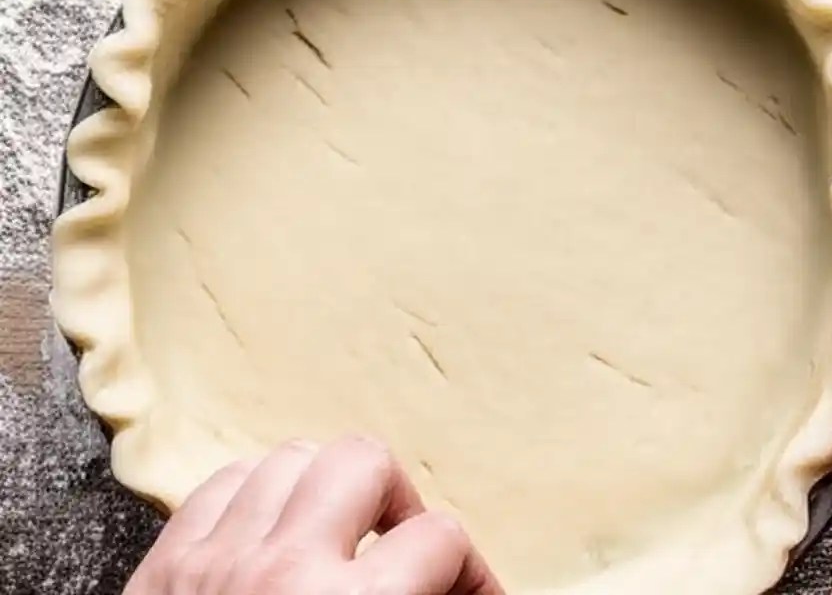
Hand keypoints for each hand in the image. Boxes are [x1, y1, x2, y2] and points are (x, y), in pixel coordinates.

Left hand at [126, 437, 503, 594]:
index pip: (440, 539)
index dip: (472, 571)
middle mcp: (283, 568)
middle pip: (364, 461)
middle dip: (397, 501)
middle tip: (399, 549)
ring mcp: (214, 561)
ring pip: (291, 457)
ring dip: (326, 491)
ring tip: (336, 536)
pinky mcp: (161, 568)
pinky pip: (220, 484)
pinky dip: (255, 496)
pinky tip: (270, 535)